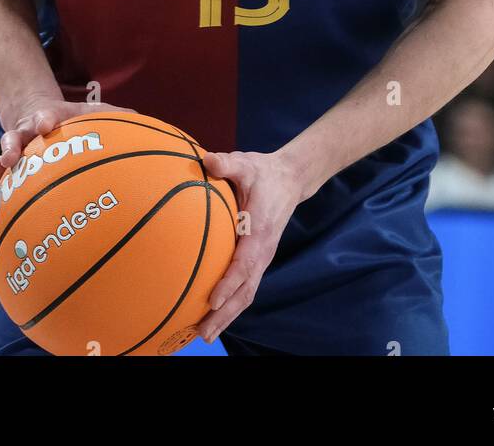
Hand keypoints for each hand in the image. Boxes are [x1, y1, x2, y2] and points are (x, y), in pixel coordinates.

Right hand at [0, 97, 135, 199]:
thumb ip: (112, 115)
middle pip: (13, 138)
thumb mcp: (90, 112)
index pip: (42, 116)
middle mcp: (24, 137)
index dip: (42, 119)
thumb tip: (136, 117)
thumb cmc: (70, 119)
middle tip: (11, 155)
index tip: (46, 123)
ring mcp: (12, 158)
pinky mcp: (6, 179)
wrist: (40, 117)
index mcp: (44, 120)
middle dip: (11, 146)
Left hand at [197, 148, 302, 343]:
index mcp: (260, 232)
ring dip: (227, 316)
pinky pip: (245, 288)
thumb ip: (227, 163)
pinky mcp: (258, 260)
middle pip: (246, 291)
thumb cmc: (263, 172)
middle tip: (202, 333)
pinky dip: (231, 306)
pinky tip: (212, 314)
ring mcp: (262, 258)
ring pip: (246, 294)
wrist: (290, 179)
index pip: (244, 264)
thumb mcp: (247, 163)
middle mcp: (263, 251)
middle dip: (225, 314)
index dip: (229, 283)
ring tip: (204, 334)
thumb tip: (207, 159)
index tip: (212, 300)